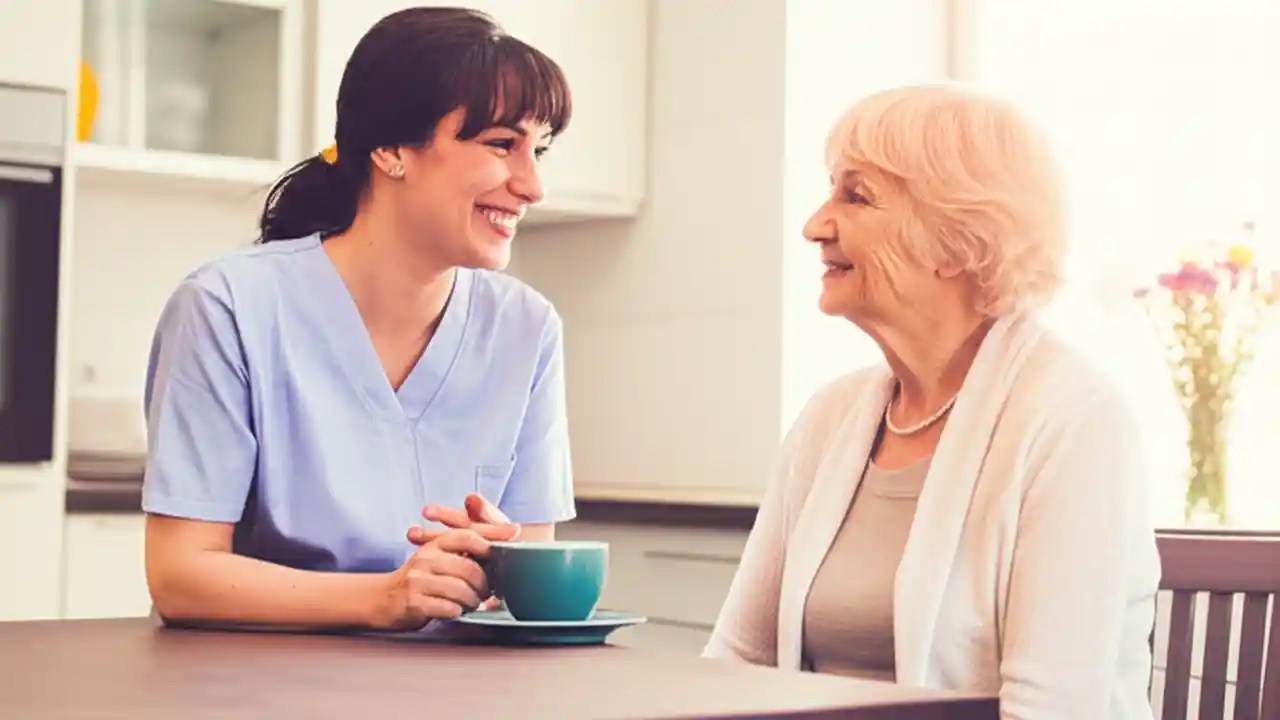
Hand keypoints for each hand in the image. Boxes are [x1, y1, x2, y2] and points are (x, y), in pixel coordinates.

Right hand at [403, 496, 519, 613]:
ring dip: (472, 601)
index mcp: (436, 544)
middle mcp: (426, 558)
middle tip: (486, 593)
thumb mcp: (440, 556)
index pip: (467, 536)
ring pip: (459, 590)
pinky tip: (456, 611)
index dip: (491, 541)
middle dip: (484, 584)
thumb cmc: (421, 578)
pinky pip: (447, 608)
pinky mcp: (414, 602)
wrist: (384, 598)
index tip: (508, 547)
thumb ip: (470, 547)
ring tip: (472, 603)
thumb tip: (512, 531)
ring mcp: (418, 580)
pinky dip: (457, 612)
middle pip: (468, 568)